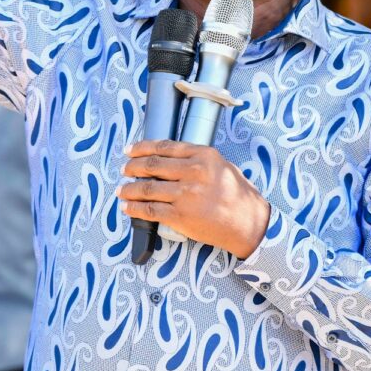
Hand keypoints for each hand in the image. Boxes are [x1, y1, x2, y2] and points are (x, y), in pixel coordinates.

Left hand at [119, 141, 270, 257]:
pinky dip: (135, 209)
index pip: (164, 147)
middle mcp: (193, 172)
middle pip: (151, 165)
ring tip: (122, 190)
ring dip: (129, 189)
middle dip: (132, 167)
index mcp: (203, 156)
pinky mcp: (180, 216)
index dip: (142, 148)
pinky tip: (128, 207)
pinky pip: (150, 210)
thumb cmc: (238, 195)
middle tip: (124, 169)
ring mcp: (185, 195)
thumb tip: (170, 158)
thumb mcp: (222, 166)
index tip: (130, 150)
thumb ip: (198, 160)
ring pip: (146, 188)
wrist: (249, 223)